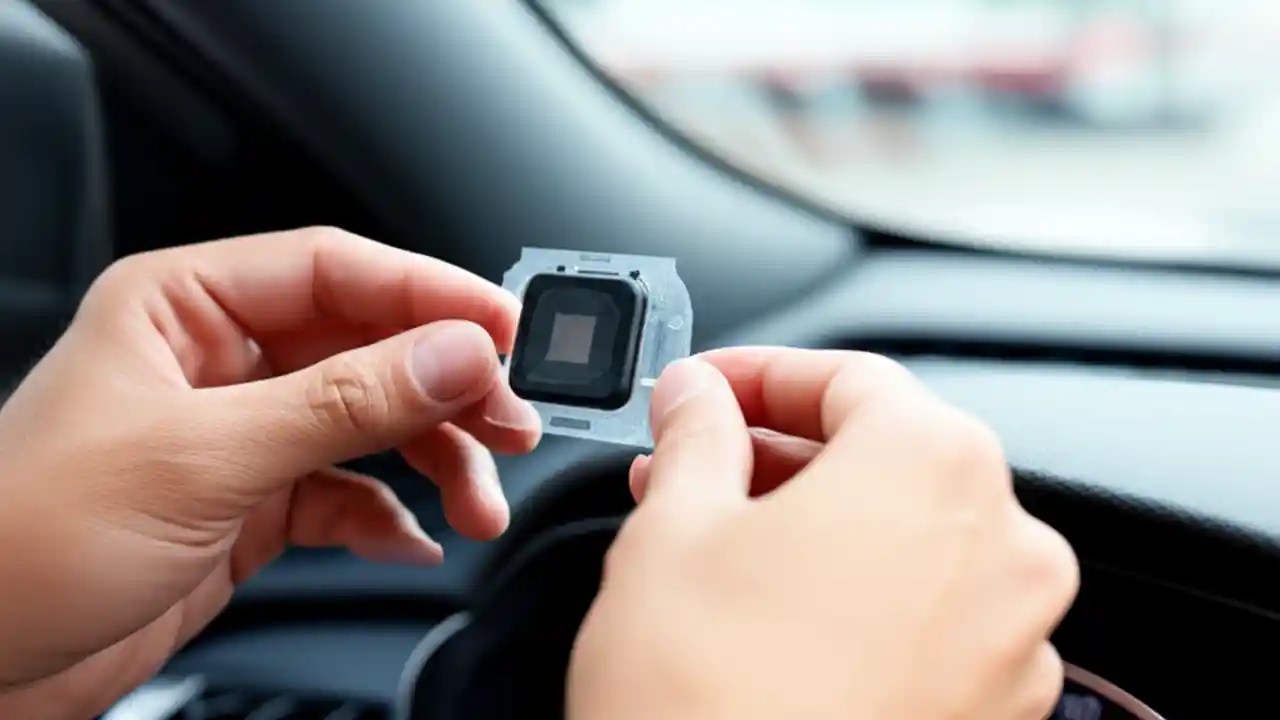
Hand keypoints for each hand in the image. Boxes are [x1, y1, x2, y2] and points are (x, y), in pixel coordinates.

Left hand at [0, 228, 540, 717]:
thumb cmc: (24, 543)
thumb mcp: (203, 458)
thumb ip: (343, 403)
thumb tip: (453, 353)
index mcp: (185, 307)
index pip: (335, 270)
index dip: (428, 292)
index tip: (503, 328)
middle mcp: (218, 363)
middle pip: (367, 347)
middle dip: (445, 388)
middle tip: (508, 423)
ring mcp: (240, 436)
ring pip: (370, 424)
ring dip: (433, 460)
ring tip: (476, 499)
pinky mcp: (250, 505)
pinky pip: (346, 494)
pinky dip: (387, 517)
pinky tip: (410, 540)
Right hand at [569, 349, 1077, 719]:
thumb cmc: (707, 702)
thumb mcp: (672, 529)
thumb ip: (695, 433)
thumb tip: (696, 397)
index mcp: (934, 466)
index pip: (847, 377)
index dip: (756, 375)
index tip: (704, 391)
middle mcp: (1002, 545)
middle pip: (884, 456)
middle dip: (776, 455)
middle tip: (696, 466)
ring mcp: (1011, 638)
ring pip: (905, 539)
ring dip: (814, 525)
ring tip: (721, 542)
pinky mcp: (994, 710)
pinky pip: (926, 616)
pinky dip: (858, 596)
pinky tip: (777, 613)